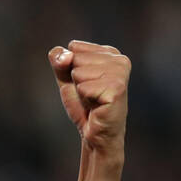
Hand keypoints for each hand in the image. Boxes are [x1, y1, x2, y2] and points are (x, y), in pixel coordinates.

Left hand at [48, 40, 130, 157]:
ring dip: (81, 91)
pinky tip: (97, 106)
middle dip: (76, 80)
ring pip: (78, 73)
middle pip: (75, 59)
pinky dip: (85, 99)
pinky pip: (84, 87)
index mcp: (110, 52)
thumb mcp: (66, 78)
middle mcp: (120, 59)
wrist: (94, 133)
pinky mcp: (117, 89)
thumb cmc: (84, 105)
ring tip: (94, 100)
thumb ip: (59, 60)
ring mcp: (121, 73)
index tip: (85, 83)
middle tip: (90, 95)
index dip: (70, 68)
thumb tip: (67, 55)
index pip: (74, 47)